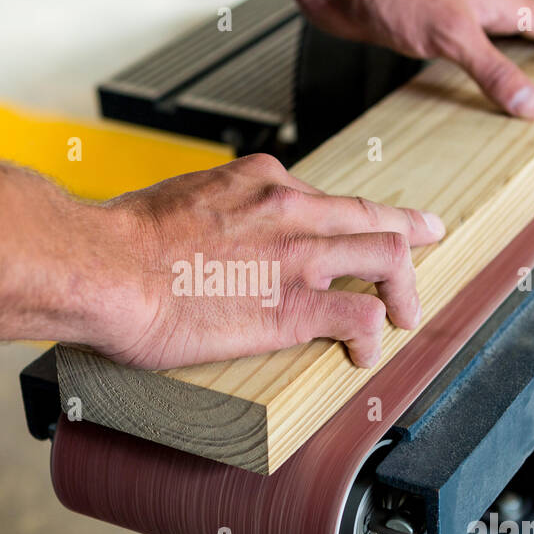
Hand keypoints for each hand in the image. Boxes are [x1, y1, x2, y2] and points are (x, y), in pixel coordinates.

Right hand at [93, 154, 443, 369]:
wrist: (104, 267)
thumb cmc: (121, 241)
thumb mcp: (177, 200)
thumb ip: (212, 213)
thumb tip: (208, 234)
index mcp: (258, 179)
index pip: (325, 197)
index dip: (357, 214)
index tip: (374, 219)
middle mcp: (289, 209)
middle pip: (373, 218)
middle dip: (409, 232)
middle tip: (429, 238)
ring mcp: (296, 258)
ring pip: (387, 257)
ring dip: (403, 288)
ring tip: (403, 314)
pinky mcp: (292, 308)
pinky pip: (361, 318)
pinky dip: (372, 336)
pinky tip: (363, 353)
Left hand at [298, 0, 533, 118]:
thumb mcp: (453, 37)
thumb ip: (493, 71)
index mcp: (495, 0)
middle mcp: (478, 3)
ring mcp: (450, 12)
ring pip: (501, 26)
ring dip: (528, 35)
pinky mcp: (421, 27)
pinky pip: (467, 44)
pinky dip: (485, 53)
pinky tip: (478, 56)